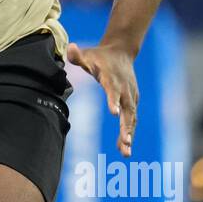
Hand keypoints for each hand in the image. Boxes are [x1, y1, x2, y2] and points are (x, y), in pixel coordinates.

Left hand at [64, 41, 138, 155]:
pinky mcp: (132, 102)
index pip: (113, 90)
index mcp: (112, 78)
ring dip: (129, 135)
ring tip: (126, 153)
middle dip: (126, 127)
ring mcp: (131, 96)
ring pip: (131, 118)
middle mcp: (124, 89)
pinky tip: (123, 148)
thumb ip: (78, 55)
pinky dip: (128, 133)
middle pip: (127, 110)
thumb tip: (70, 48)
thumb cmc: (100, 56)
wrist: (121, 52)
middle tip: (126, 142)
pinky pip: (131, 120)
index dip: (114, 100)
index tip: (114, 113)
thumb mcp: (88, 54)